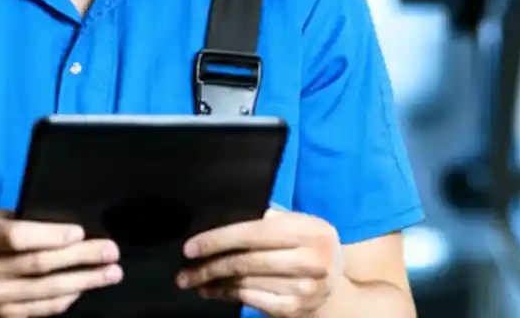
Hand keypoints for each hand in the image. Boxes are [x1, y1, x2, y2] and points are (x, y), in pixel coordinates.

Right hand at [0, 209, 122, 316]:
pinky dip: (67, 298)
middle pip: (39, 265)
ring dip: (84, 281)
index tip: (80, 232)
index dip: (50, 235)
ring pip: (46, 291)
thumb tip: (67, 219)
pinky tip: (87, 287)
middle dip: (81, 257)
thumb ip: (20, 219)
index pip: (16, 238)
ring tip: (112, 273)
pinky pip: (42, 309)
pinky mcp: (4, 315)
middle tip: (111, 251)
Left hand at [178, 208, 343, 317]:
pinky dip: (227, 295)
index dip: (220, 240)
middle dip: (210, 266)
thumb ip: (273, 217)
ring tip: (193, 280)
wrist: (335, 282)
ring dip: (214, 282)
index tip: (192, 247)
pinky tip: (213, 291)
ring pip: (245, 283)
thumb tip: (228, 212)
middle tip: (184, 270)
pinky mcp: (294, 309)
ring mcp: (304, 288)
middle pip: (247, 262)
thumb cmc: (309, 245)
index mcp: (310, 231)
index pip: (255, 233)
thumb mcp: (300, 224)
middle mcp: (311, 259)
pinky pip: (251, 300)